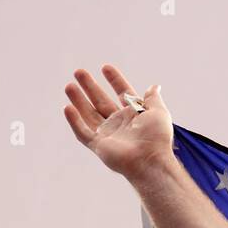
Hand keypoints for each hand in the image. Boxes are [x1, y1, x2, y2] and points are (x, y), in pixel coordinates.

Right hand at [63, 64, 173, 181]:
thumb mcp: (159, 113)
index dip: (115, 81)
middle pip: (101, 101)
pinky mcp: (99, 146)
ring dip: (79, 100)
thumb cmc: (157, 138)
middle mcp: (120, 124)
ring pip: (89, 114)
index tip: (105, 67)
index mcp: (135, 115)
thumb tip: (154, 87)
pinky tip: (68, 108)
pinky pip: (83, 132)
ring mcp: (109, 135)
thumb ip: (153, 99)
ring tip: (69, 85)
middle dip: (90, 87)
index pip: (122, 94)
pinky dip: (74, 121)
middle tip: (79, 72)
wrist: (150, 160)